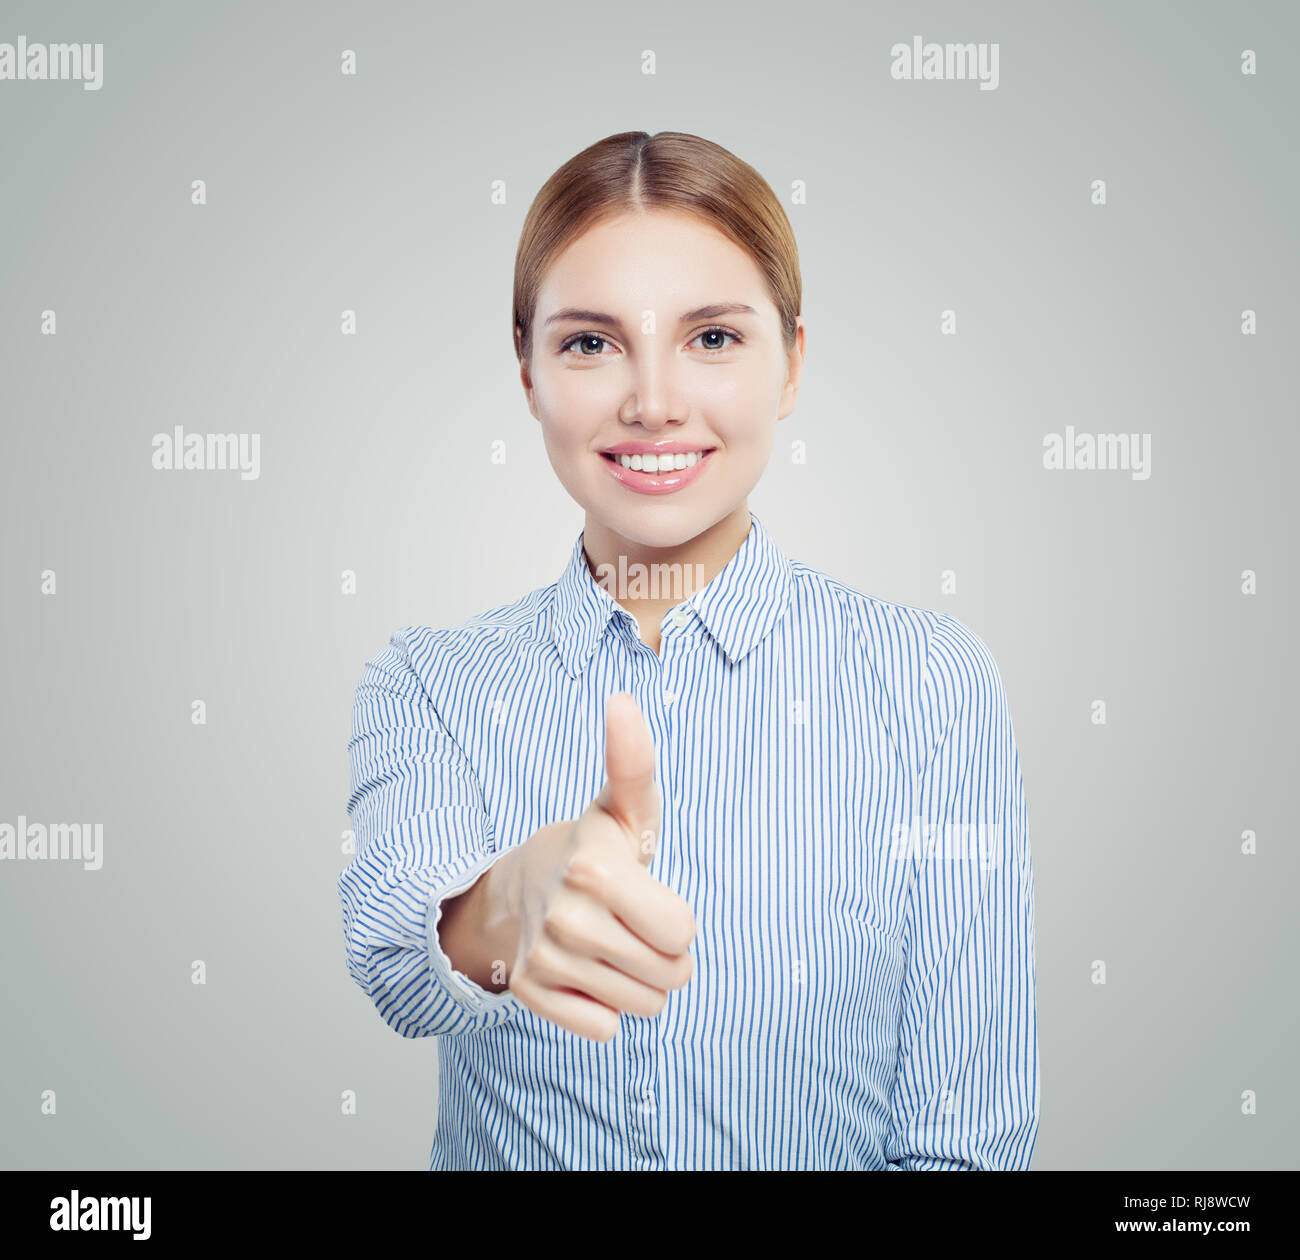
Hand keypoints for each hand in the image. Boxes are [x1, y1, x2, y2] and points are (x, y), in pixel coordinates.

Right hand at [490, 691, 695, 1040]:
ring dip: (637, 981)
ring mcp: (546, 959)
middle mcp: (568, 918)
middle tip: (631, 921)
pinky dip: (603, 1009)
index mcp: (597, 869)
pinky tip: (586, 971)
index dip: (676, 918)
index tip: (647, 894)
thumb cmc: (592, 847)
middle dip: (664, 954)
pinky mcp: (531, 994)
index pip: (683, 933)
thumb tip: (622, 700)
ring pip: (642, 1007)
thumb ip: (633, 762)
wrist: (516, 888)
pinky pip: (602, 1029)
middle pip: (671, 976)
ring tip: (611, 943)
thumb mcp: (621, 807)